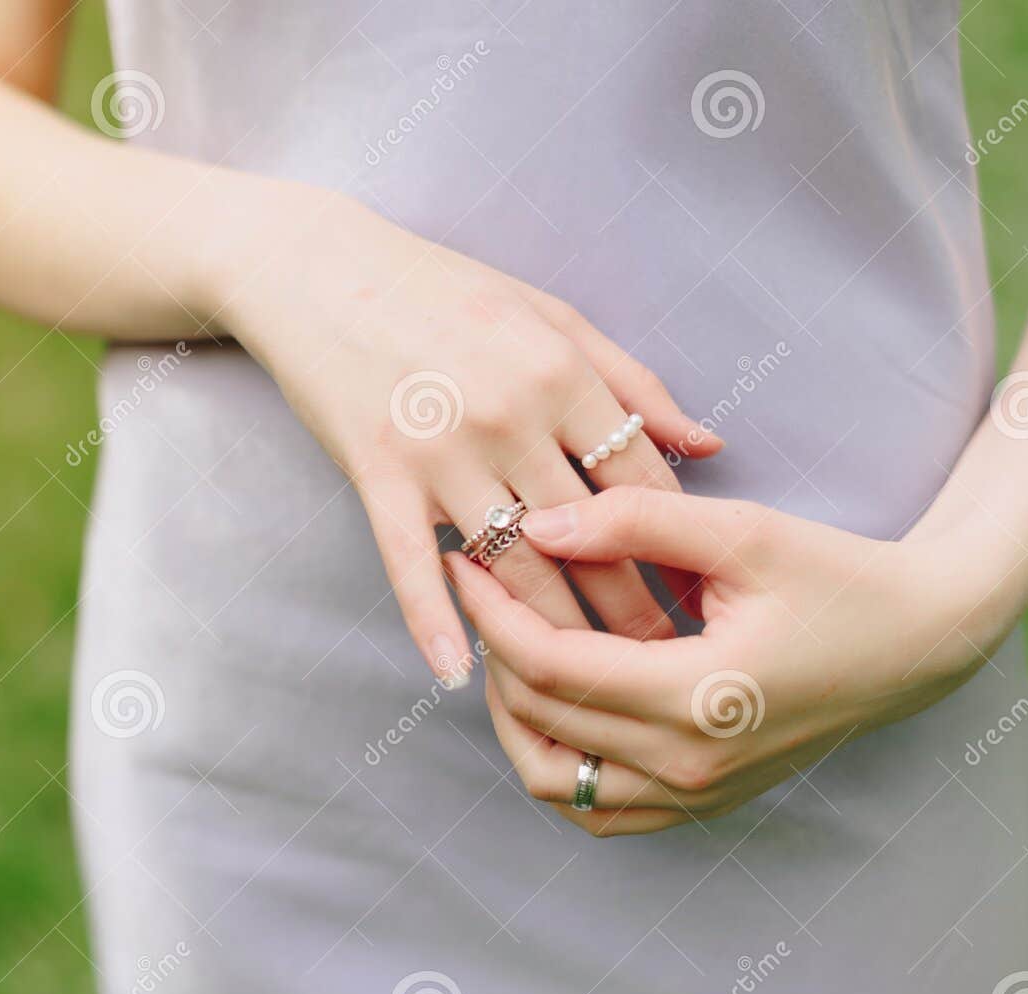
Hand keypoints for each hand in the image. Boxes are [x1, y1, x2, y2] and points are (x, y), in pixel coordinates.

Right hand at [215, 186, 721, 682]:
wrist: (318, 273)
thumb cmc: (442, 289)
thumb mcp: (550, 314)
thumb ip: (631, 381)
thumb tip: (709, 445)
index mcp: (559, 371)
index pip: (639, 482)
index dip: (675, 545)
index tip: (696, 598)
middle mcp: (507, 415)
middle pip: (589, 539)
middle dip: (631, 609)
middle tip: (665, 666)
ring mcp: (439, 451)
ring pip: (513, 565)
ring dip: (555, 632)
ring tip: (591, 686)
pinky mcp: (378, 475)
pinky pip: (412, 564)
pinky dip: (433, 623)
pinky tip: (456, 675)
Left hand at [447, 487, 1010, 835]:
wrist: (917, 641)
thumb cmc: (837, 577)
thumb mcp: (743, 532)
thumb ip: (635, 521)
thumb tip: (536, 525)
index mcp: (698, 697)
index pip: (548, 666)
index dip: (490, 613)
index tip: (462, 562)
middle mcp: (689, 763)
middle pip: (538, 718)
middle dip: (490, 647)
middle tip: (477, 588)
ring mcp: (695, 795)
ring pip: (552, 782)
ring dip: (511, 715)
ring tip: (507, 646)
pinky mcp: (700, 803)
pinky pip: (594, 809)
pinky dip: (555, 761)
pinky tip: (552, 701)